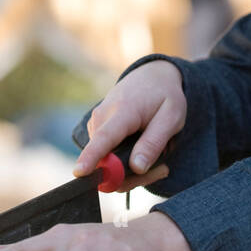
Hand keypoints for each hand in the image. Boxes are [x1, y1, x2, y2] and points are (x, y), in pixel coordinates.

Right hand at [74, 60, 185, 191]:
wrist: (151, 75)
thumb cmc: (164, 96)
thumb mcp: (171, 117)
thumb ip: (154, 142)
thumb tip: (136, 168)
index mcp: (123, 111)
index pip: (104, 138)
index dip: (91, 157)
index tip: (79, 172)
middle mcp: (102, 117)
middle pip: (106, 161)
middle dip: (132, 175)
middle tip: (162, 169)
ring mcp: (96, 123)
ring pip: (107, 162)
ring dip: (131, 169)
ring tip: (158, 154)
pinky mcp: (96, 129)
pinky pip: (106, 156)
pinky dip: (124, 161)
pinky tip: (143, 150)